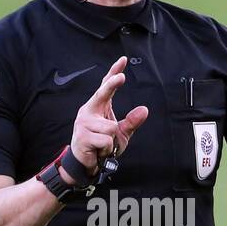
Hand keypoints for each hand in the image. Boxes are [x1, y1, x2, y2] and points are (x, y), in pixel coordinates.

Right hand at [70, 56, 148, 174]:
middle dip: (111, 85)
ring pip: (111, 127)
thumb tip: (144, 110)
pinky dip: (107, 149)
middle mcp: (88, 111)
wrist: (85, 165)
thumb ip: (131, 122)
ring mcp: (83, 122)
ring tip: (103, 146)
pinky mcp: (82, 136)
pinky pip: (106, 140)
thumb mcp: (120, 134)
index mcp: (98, 107)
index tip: (123, 60)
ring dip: (112, 141)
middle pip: (102, 94)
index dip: (114, 72)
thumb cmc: (101, 146)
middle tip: (121, 77)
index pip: (106, 87)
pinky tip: (98, 151)